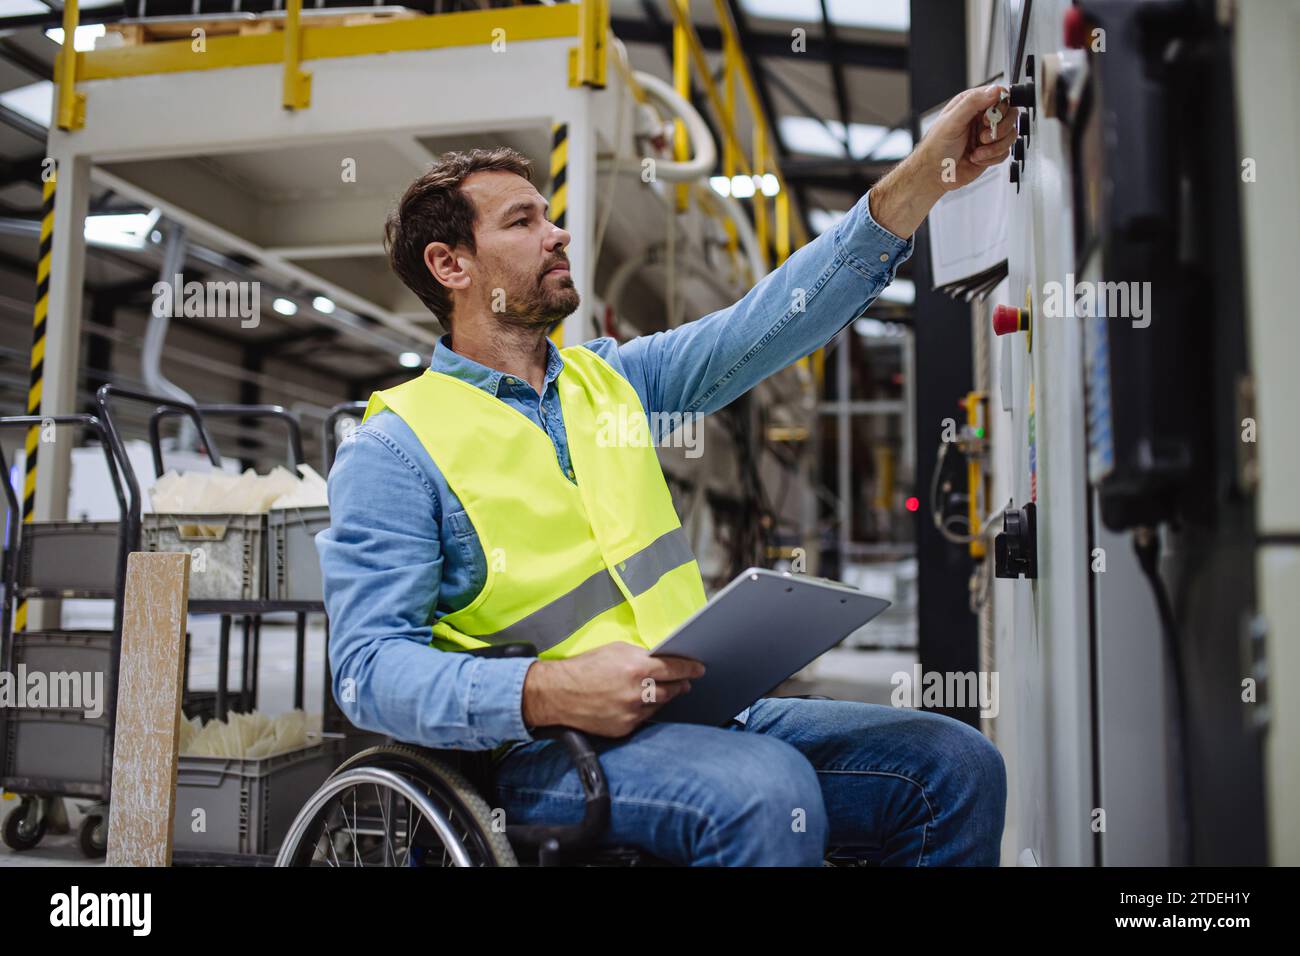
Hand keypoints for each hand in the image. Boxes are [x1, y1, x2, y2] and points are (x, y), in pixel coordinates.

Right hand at [521, 641, 704, 738]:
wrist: (558, 694)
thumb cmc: (584, 668)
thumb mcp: (615, 650)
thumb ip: (641, 655)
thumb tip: (661, 659)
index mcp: (637, 668)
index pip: (675, 668)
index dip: (690, 668)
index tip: (699, 669)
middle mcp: (637, 692)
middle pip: (672, 689)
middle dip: (680, 684)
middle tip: (685, 681)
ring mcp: (632, 713)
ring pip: (659, 705)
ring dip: (664, 697)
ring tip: (662, 690)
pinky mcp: (624, 728)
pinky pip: (644, 718)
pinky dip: (645, 710)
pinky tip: (640, 703)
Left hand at [918, 83, 1018, 191]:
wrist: (933, 175)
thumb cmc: (935, 148)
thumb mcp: (952, 121)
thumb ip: (972, 103)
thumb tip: (994, 90)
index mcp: (972, 104)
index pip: (1000, 96)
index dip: (1000, 108)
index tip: (987, 120)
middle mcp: (982, 118)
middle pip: (1010, 115)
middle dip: (1000, 129)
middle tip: (983, 137)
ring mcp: (987, 135)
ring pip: (1011, 134)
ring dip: (995, 146)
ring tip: (978, 151)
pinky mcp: (991, 152)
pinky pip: (1005, 152)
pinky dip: (992, 158)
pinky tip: (977, 158)